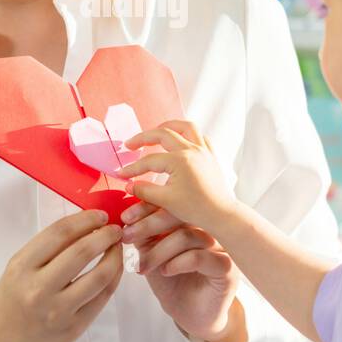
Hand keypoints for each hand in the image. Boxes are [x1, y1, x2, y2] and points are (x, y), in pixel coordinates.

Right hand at [0, 209, 123, 341]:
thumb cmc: (11, 297)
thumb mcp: (19, 266)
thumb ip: (49, 248)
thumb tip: (86, 226)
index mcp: (23, 266)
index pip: (60, 233)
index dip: (85, 219)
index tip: (100, 215)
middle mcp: (39, 288)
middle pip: (82, 252)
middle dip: (105, 235)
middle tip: (116, 228)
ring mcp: (58, 311)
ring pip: (99, 277)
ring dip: (115, 256)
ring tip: (118, 247)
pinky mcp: (73, 328)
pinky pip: (102, 298)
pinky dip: (113, 279)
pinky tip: (115, 268)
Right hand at [116, 119, 244, 230]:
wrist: (221, 215)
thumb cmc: (196, 209)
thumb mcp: (165, 201)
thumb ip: (144, 190)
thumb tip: (128, 184)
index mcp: (179, 160)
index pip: (149, 160)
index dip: (132, 168)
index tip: (120, 174)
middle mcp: (192, 150)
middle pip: (163, 134)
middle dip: (143, 138)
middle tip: (130, 144)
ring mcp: (204, 150)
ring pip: (185, 127)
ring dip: (168, 126)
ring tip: (155, 132)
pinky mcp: (211, 155)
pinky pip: (200, 136)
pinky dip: (188, 135)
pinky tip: (180, 141)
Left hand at [116, 120, 245, 341]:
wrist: (193, 316)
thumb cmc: (173, 283)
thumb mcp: (151, 255)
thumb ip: (143, 236)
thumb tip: (122, 218)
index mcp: (191, 220)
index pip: (171, 203)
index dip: (146, 207)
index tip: (124, 218)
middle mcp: (209, 229)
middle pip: (180, 214)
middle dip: (149, 225)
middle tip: (128, 237)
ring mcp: (220, 247)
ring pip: (188, 235)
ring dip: (159, 250)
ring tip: (142, 265)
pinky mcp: (227, 268)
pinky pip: (202, 257)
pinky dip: (178, 262)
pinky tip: (165, 271)